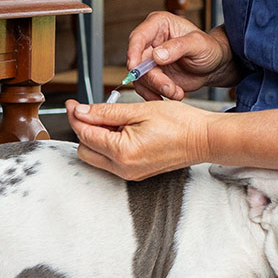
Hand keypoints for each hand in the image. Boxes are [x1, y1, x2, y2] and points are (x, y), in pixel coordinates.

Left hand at [65, 97, 219, 179]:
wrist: (204, 139)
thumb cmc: (180, 123)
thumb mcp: (140, 110)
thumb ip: (106, 112)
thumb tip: (82, 112)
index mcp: (122, 152)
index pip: (85, 134)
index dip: (76, 116)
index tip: (74, 103)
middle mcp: (123, 168)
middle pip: (85, 150)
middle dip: (83, 129)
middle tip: (91, 109)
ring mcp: (130, 173)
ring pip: (96, 156)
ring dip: (96, 137)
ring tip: (111, 118)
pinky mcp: (136, 173)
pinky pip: (111, 160)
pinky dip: (108, 145)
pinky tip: (120, 129)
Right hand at [124, 13, 235, 100]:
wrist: (213, 66)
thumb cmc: (209, 48)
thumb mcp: (198, 44)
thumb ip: (178, 47)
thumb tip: (157, 55)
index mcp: (159, 24)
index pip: (138, 36)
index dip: (133, 52)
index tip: (135, 67)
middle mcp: (150, 41)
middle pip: (137, 61)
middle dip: (152, 78)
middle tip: (170, 88)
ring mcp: (149, 59)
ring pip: (140, 77)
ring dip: (157, 89)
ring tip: (177, 92)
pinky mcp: (152, 75)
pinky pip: (145, 87)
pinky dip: (155, 95)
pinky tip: (171, 96)